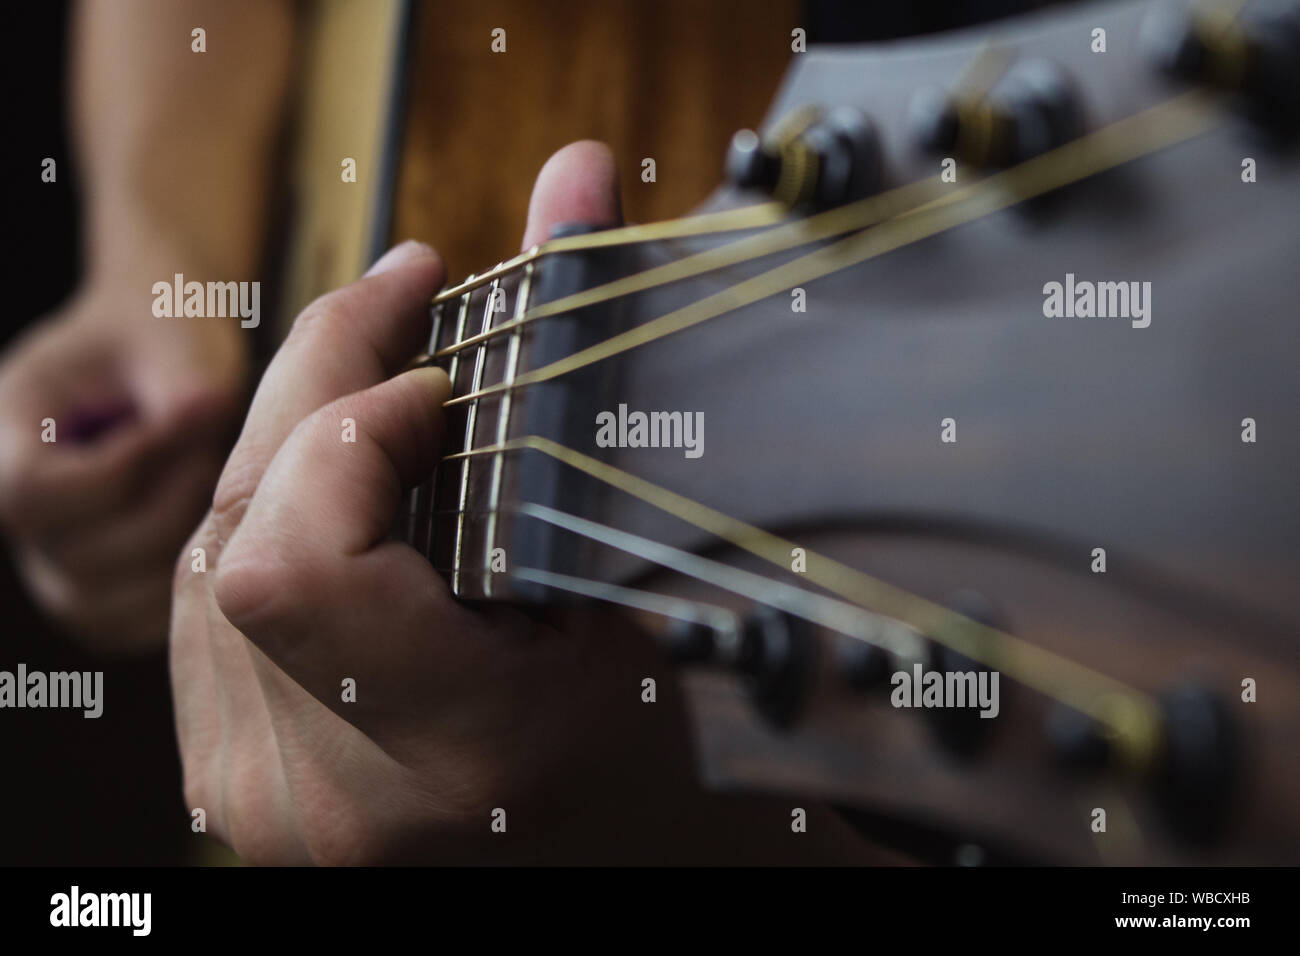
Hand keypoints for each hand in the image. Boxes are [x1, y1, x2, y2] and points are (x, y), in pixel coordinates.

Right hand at [0, 276, 248, 651]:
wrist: (168, 356)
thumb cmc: (168, 335)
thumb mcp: (176, 334)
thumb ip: (183, 383)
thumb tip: (204, 418)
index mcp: (11, 426)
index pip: (30, 492)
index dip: (117, 474)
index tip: (181, 432)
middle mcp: (17, 503)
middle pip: (69, 556)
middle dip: (160, 511)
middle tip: (213, 459)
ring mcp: (49, 556)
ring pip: (97, 602)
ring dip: (174, 554)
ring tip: (212, 493)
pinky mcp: (94, 592)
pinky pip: (128, 625)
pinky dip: (179, 595)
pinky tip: (212, 535)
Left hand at [171, 142, 690, 863]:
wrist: (600, 844)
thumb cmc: (652, 723)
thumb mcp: (636, 565)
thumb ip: (590, 360)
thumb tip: (578, 167)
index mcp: (444, 752)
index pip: (294, 559)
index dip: (349, 436)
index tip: (442, 384)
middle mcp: (318, 787)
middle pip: (238, 524)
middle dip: (321, 381)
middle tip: (404, 300)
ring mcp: (251, 786)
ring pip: (211, 545)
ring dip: (295, 440)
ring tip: (386, 393)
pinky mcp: (222, 769)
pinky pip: (206, 594)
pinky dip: (272, 507)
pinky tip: (341, 482)